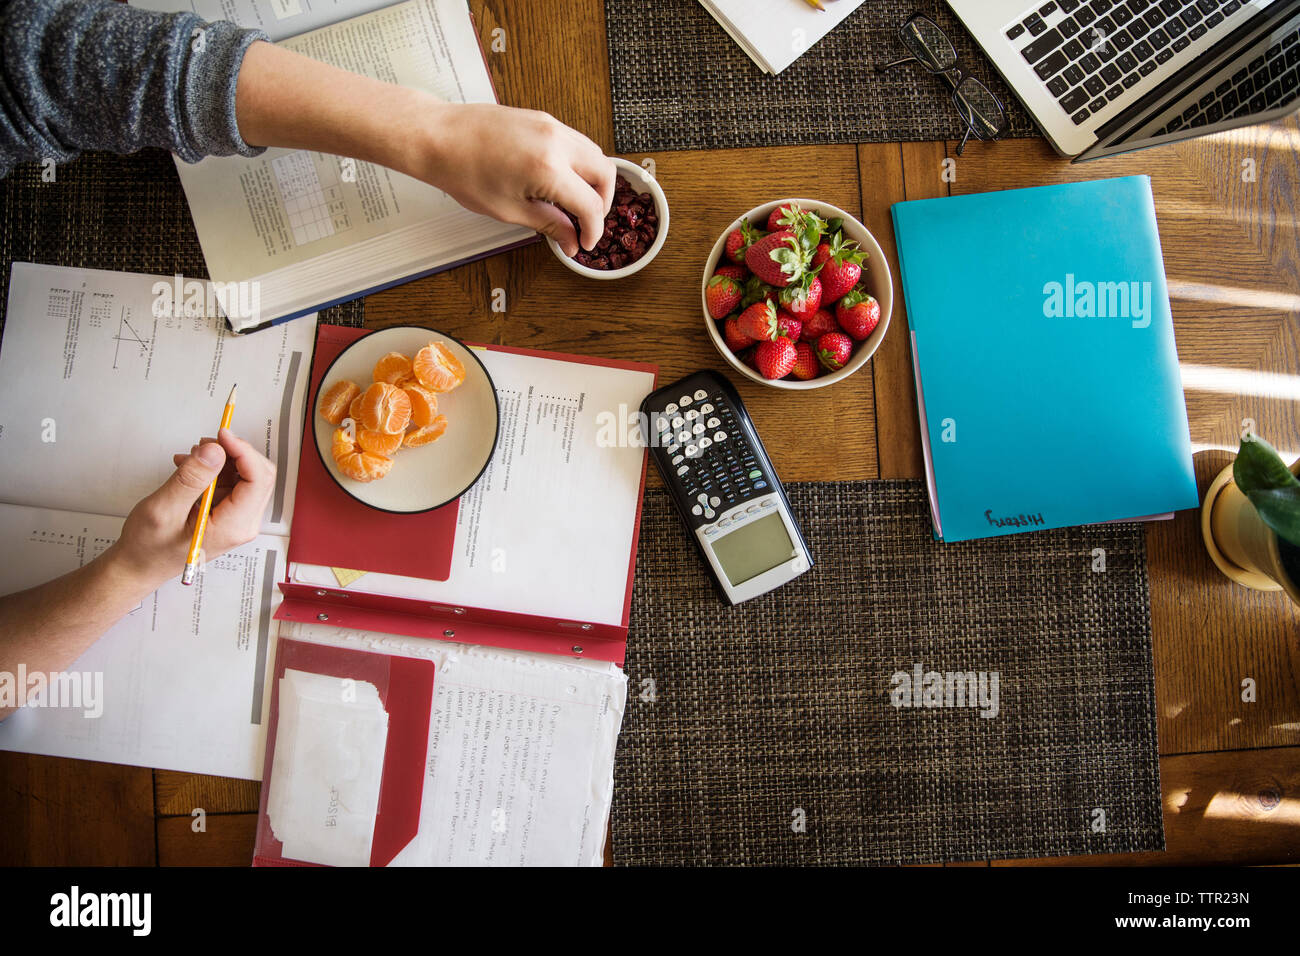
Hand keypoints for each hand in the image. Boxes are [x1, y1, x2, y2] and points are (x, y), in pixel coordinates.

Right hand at [106, 428, 275, 588]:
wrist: (139, 565)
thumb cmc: (148, 548)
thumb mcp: (164, 510)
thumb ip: (191, 479)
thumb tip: (215, 451)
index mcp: (233, 526)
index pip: (258, 479)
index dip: (243, 451)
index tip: (222, 435)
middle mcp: (241, 523)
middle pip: (257, 475)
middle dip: (233, 453)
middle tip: (204, 444)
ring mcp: (235, 518)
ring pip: (243, 476)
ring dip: (219, 460)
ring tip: (189, 459)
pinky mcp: (226, 513)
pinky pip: (229, 483)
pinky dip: (212, 470)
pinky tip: (189, 469)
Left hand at [407, 102, 615, 255]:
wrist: (438, 136)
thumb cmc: (462, 171)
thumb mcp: (509, 210)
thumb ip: (548, 225)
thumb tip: (571, 240)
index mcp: (548, 169)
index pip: (590, 204)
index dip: (593, 229)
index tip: (585, 242)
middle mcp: (556, 142)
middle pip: (606, 173)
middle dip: (603, 203)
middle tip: (586, 222)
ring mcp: (551, 125)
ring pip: (595, 154)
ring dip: (593, 181)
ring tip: (574, 203)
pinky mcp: (543, 118)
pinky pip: (576, 142)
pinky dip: (579, 164)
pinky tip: (561, 181)